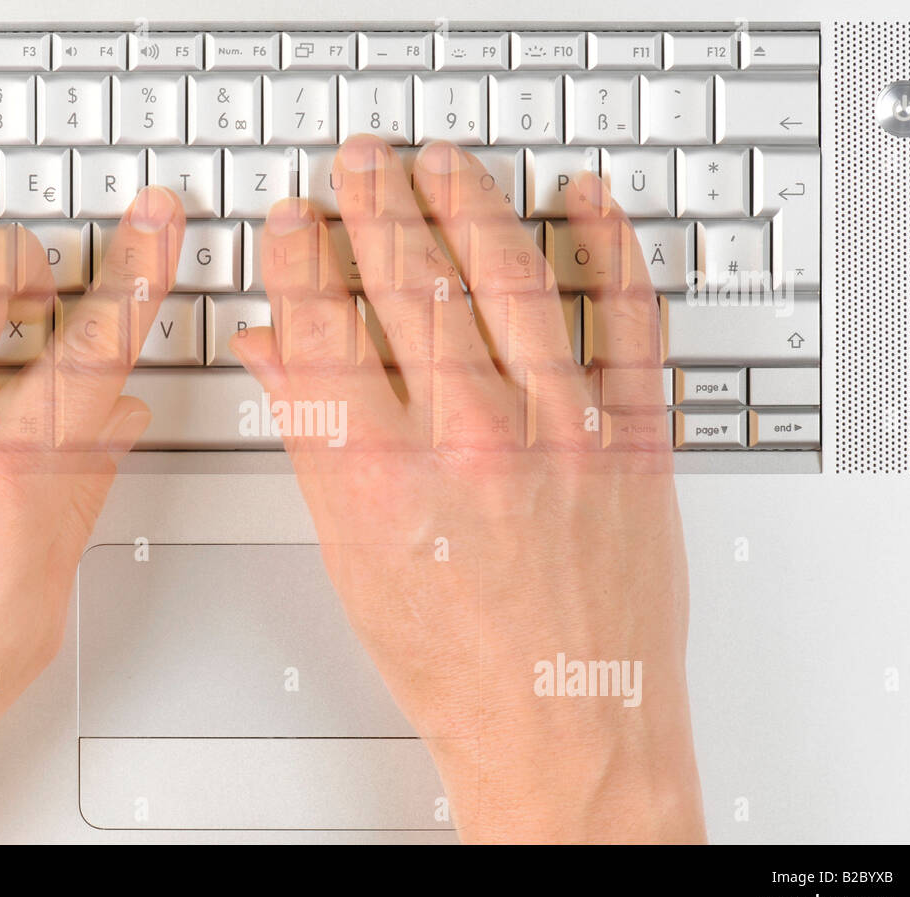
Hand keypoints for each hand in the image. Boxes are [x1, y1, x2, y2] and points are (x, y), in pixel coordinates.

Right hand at [231, 137, 703, 842]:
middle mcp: (470, 439)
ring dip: (469, 203)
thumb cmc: (454, 660)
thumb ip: (314, 440)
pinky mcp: (633, 438)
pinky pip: (629, 318)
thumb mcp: (352, 554)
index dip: (301, 254)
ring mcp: (561, 431)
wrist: (562, 723)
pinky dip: (610, 247)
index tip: (293, 217)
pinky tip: (585, 202)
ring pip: (509, 277)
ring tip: (442, 162)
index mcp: (383, 473)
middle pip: (410, 282)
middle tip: (360, 161)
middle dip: (376, 203)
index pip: (325, 324)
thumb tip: (276, 354)